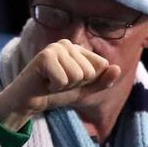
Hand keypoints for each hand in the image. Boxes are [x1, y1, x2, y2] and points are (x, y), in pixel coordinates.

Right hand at [0, 39, 121, 130]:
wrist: (29, 102)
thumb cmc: (55, 94)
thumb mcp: (84, 90)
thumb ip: (102, 82)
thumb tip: (117, 69)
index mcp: (78, 49)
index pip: (101, 66)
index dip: (88, 82)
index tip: (70, 83)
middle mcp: (67, 44)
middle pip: (89, 72)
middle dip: (75, 85)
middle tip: (58, 84)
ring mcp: (55, 48)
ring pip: (78, 76)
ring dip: (64, 86)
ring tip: (51, 83)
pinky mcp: (45, 56)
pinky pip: (64, 79)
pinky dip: (54, 87)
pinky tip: (44, 83)